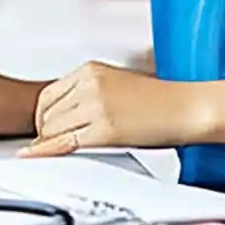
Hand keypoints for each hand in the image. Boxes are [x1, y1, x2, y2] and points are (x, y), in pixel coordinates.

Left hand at [18, 61, 199, 156]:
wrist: (186, 107)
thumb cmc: (159, 99)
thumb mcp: (116, 82)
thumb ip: (88, 90)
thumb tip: (64, 111)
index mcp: (91, 69)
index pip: (48, 94)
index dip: (43, 115)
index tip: (44, 127)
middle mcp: (89, 84)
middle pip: (47, 113)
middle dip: (45, 131)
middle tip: (51, 143)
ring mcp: (96, 106)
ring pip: (53, 129)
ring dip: (50, 143)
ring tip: (61, 150)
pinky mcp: (104, 129)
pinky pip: (65, 143)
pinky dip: (47, 151)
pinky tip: (38, 155)